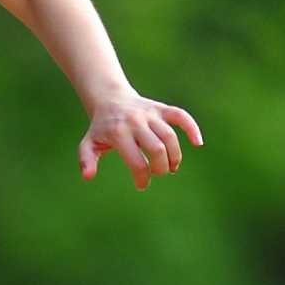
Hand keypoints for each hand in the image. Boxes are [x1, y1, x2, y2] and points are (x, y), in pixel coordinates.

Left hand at [78, 93, 202, 190]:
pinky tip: (197, 143)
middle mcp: (136, 122)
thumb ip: (86, 160)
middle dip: (160, 167)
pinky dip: (191, 128)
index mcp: (118, 133)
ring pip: (169, 137)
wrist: (110, 100)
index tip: (142, 184)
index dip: (142, 177)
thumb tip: (87, 176)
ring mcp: (150, 114)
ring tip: (172, 167)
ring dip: (175, 156)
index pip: (136, 161)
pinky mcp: (161, 108)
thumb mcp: (88, 144)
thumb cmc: (100, 128)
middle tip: (158, 173)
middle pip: (157, 149)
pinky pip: (180, 116)